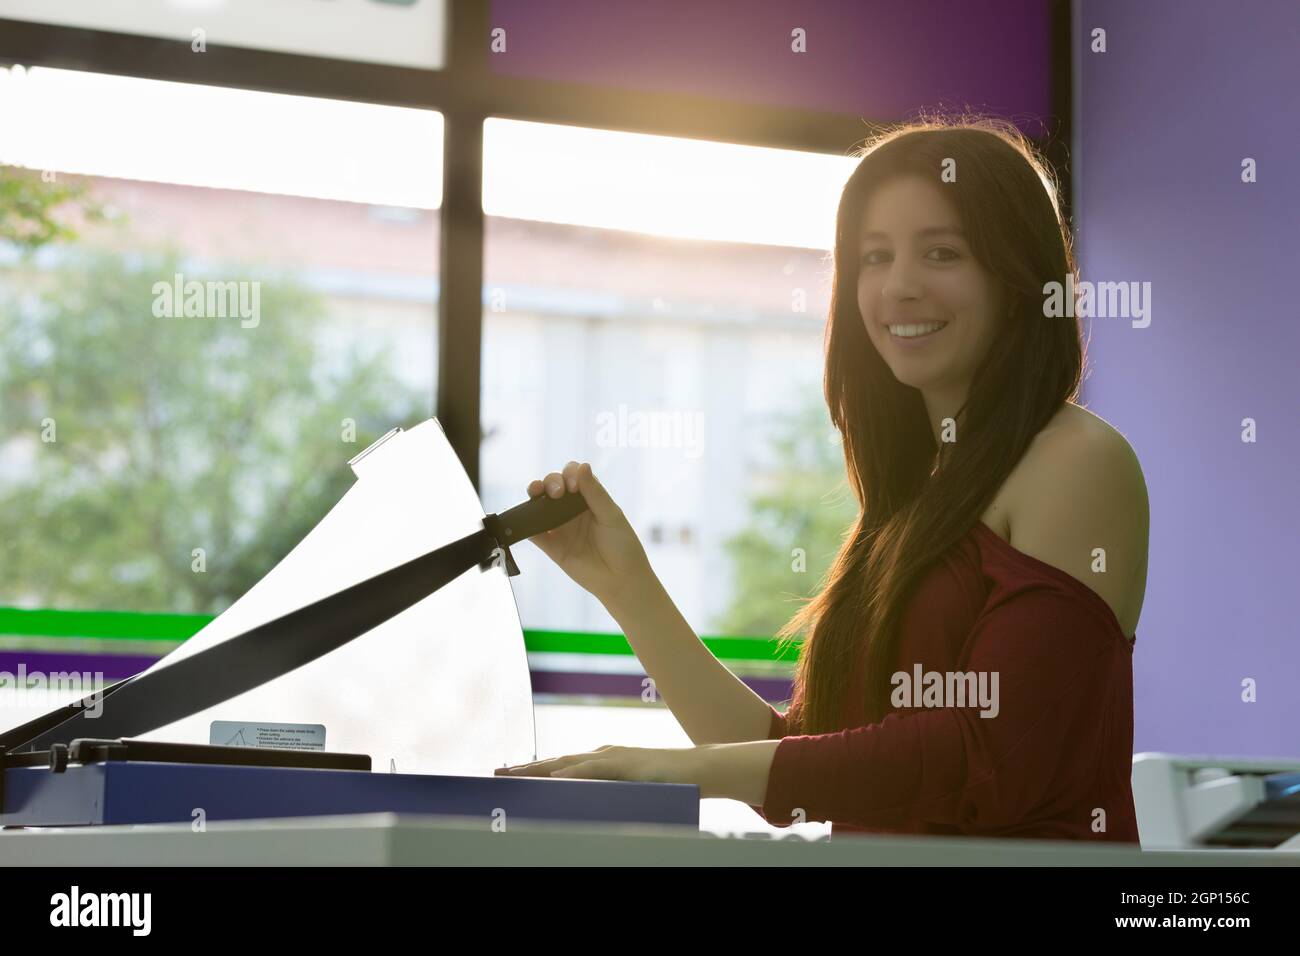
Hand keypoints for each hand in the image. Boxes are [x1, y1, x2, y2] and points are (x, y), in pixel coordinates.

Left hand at [495, 740, 781, 803]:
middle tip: (496, 773)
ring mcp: (612, 758)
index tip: (509, 776)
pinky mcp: (625, 764)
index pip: (561, 766)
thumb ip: (612, 796)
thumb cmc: (668, 783)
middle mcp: (602, 755)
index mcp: (602, 762)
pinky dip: (572, 774)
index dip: (534, 771)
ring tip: (512, 774)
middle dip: (525, 768)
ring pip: (566, 763)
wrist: (699, 770)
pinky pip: (593, 770)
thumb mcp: (633, 791)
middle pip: (555, 762)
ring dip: (538, 769)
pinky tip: (554, 778)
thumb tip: (592, 812)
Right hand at [526, 461, 652, 609]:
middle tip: (558, 492)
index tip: (574, 484)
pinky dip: (525, 525)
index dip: (570, 474)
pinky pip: (534, 533)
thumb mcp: (611, 516)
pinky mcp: (551, 546)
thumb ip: (595, 493)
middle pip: (553, 485)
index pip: (574, 475)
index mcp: (590, 498)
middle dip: (550, 481)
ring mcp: (560, 527)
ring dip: (534, 494)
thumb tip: (582, 466)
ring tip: (535, 492)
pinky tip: (524, 519)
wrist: (621, 581)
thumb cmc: (623, 546)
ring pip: (540, 505)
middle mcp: (572, 509)